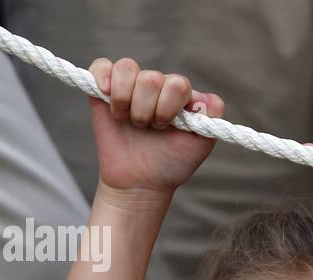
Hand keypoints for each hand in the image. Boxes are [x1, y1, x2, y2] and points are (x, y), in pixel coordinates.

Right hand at [88, 58, 224, 196]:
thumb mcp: (199, 146)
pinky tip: (106, 95)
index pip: (178, 84)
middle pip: (152, 78)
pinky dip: (103, 77)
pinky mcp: (105, 88)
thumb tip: (203, 98)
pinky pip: (102, 66)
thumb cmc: (170, 163)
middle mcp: (158, 87)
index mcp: (181, 97)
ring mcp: (132, 85)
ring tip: (127, 119)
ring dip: (125, 98)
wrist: (139, 181)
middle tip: (147, 127)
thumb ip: (211, 120)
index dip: (169, 106)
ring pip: (127, 68)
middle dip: (146, 109)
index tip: (165, 126)